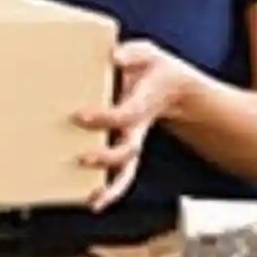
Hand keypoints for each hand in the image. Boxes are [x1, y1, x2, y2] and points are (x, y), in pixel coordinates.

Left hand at [73, 40, 195, 211]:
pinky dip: (110, 192)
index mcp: (142, 104)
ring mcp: (133, 141)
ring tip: (91, 197)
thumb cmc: (156, 70)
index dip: (105, 118)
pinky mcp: (126, 147)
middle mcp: (138, 128)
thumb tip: (115, 56)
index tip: (80, 115)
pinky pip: (121, 176)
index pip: (125, 116)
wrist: (176, 89)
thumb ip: (133, 52)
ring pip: (126, 171)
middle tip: (82, 158)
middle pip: (128, 151)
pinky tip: (93, 203)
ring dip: (110, 186)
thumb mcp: (147, 53)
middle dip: (107, 157)